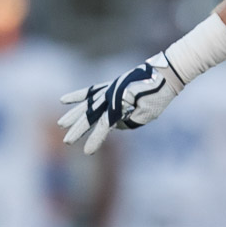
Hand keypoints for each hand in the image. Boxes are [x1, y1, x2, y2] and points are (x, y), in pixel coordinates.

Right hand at [59, 54, 185, 152]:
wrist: (164, 73)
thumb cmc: (159, 95)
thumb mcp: (147, 114)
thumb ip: (128, 122)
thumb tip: (115, 124)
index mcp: (120, 102)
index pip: (104, 124)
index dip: (95, 139)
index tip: (87, 152)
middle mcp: (111, 95)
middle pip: (90, 114)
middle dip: (78, 129)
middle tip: (67, 142)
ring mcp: (109, 89)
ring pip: (87, 103)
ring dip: (73, 114)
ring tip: (61, 125)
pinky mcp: (111, 86)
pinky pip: (91, 91)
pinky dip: (77, 96)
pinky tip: (63, 101)